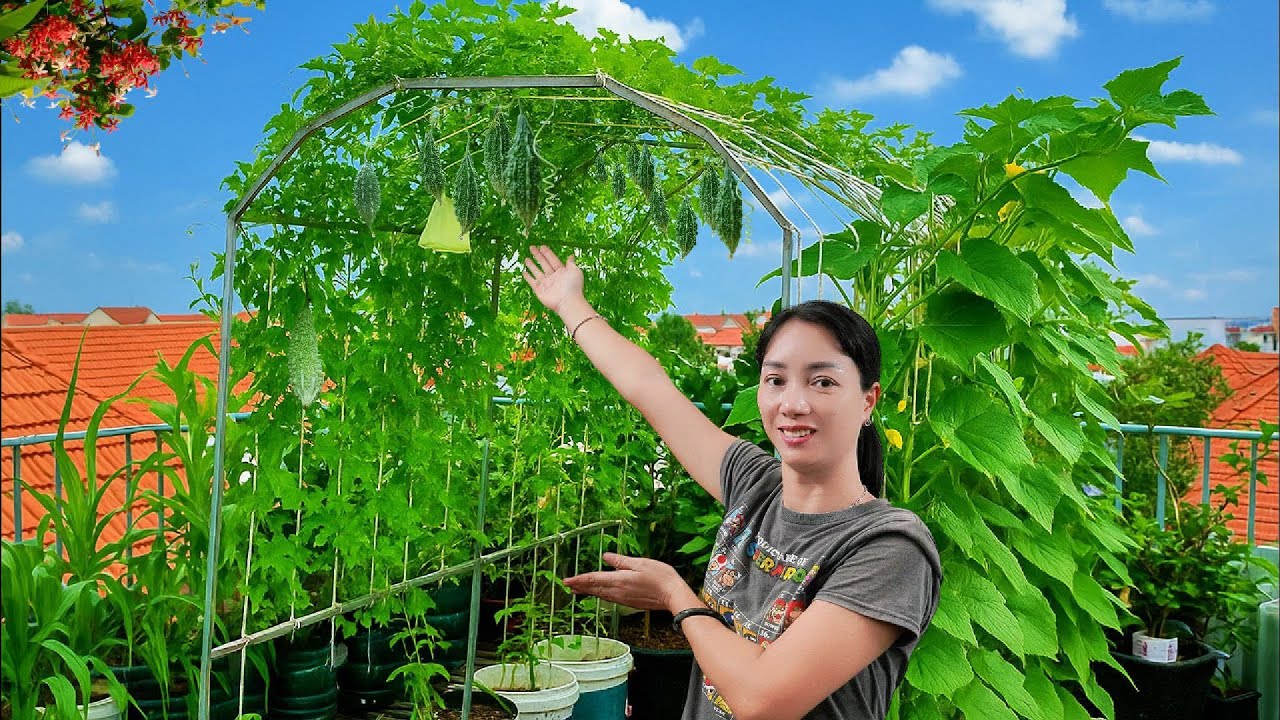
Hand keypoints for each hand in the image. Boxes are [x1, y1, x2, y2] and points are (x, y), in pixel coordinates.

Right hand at [521, 245, 583, 317]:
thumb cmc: (573, 287)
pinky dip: (528, 277)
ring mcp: (546, 284)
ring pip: (537, 271)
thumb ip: (571, 263)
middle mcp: (553, 277)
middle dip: (538, 255)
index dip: (547, 253)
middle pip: (543, 263)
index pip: (552, 259)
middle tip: (531, 247)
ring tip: (526, 258)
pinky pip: (532, 282)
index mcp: (561, 271)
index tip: (542, 246)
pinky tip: (524, 272)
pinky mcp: (539, 291)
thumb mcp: (575, 271)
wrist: (567, 302)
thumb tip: (571, 255)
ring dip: (531, 265)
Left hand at [564, 553, 689, 612]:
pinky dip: (600, 595)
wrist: (673, 596)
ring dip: (589, 592)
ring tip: (578, 590)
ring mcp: (623, 599)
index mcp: (619, 580)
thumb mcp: (640, 563)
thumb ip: (620, 561)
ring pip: (601, 595)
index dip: (579, 580)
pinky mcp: (629, 602)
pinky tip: (599, 593)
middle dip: (580, 587)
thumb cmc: (660, 577)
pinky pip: (609, 598)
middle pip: (594, 589)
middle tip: (567, 586)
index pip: (593, 579)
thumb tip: (605, 557)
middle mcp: (618, 592)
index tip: (566, 581)